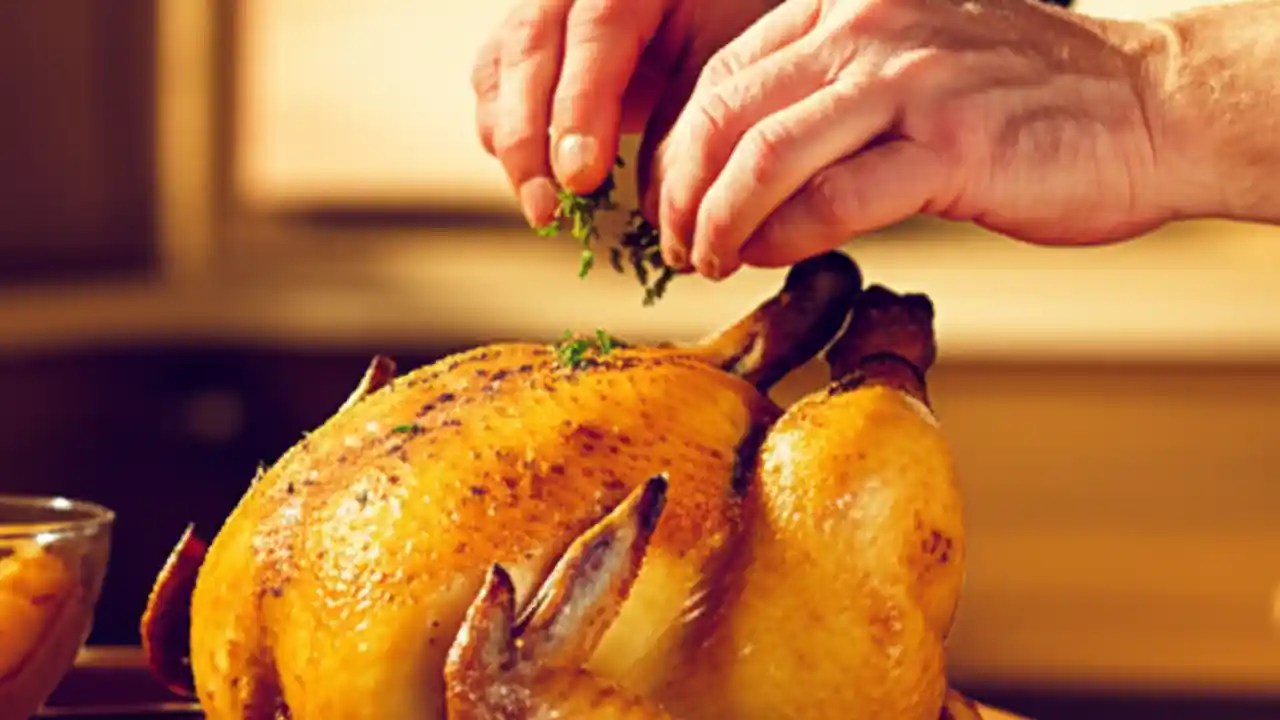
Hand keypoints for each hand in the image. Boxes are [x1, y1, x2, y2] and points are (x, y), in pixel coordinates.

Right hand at [471, 0, 778, 226]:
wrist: (707, 1)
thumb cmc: (727, 21)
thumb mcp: (725, 57)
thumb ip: (688, 113)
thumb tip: (653, 200)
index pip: (595, 33)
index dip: (580, 109)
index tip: (581, 178)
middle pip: (529, 49)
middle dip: (529, 140)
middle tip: (547, 209)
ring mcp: (540, 5)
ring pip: (499, 67)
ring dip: (510, 143)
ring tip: (539, 205)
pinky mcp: (524, 39)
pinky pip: (494, 81)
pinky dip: (503, 132)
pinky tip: (532, 178)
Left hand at [648, 0, 1179, 279]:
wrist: (1150, 106)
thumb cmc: (1023, 100)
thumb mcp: (905, 66)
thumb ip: (823, 97)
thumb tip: (736, 167)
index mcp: (845, 4)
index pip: (721, 75)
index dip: (677, 148)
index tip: (667, 201)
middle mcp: (867, 28)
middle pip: (723, 113)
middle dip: (679, 191)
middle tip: (674, 242)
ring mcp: (909, 82)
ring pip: (762, 155)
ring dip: (716, 220)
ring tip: (707, 258)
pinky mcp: (951, 146)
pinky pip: (831, 201)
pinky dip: (782, 238)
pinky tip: (768, 258)